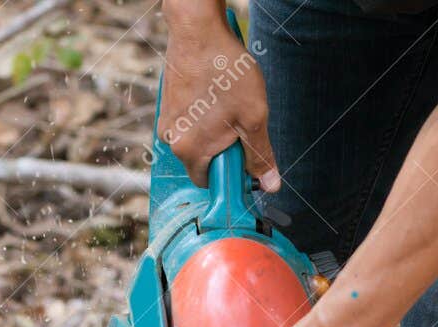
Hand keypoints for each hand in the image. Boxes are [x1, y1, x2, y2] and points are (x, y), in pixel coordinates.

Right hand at [159, 1, 277, 190]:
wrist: (198, 30)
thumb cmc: (225, 71)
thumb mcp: (253, 117)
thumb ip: (260, 155)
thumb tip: (270, 185)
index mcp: (190, 151)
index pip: (209, 182)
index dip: (230, 173)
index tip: (244, 157)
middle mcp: (171, 140)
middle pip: (203, 159)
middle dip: (223, 147)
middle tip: (240, 122)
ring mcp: (167, 121)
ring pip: (197, 138)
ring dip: (215, 128)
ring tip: (229, 102)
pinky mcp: (167, 104)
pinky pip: (190, 120)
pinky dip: (205, 113)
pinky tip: (217, 92)